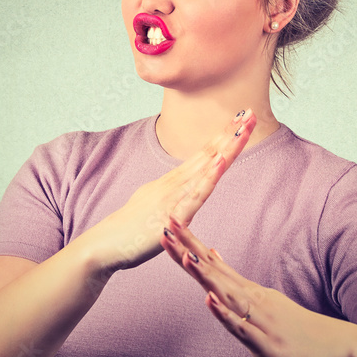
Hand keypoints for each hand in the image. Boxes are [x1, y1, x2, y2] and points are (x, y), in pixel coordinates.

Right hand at [78, 109, 256, 271]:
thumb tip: (186, 185)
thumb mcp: (156, 203)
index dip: (224, 136)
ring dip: (226, 148)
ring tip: (243, 129)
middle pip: (209, 154)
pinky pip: (193, 196)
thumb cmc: (130, 228)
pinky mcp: (171, 216)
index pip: (204, 154)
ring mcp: (173, 197)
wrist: (104, 245)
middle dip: (231, 134)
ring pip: (206, 169)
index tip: (242, 118)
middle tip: (251, 112)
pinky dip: (208, 178)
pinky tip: (219, 163)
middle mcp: (175, 183)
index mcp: (174, 181)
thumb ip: (172, 193)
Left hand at [161, 218, 351, 356]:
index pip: (213, 263)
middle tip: (167, 226)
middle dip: (189, 250)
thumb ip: (236, 283)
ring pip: (227, 295)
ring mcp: (259, 320)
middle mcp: (252, 300)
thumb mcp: (264, 300)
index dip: (189, 244)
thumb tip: (213, 257)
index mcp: (249, 292)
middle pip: (214, 272)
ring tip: (185, 256)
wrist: (338, 347)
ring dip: (205, 276)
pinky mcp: (265, 344)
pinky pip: (241, 328)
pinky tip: (210, 301)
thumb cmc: (297, 327)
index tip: (169, 223)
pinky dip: (225, 314)